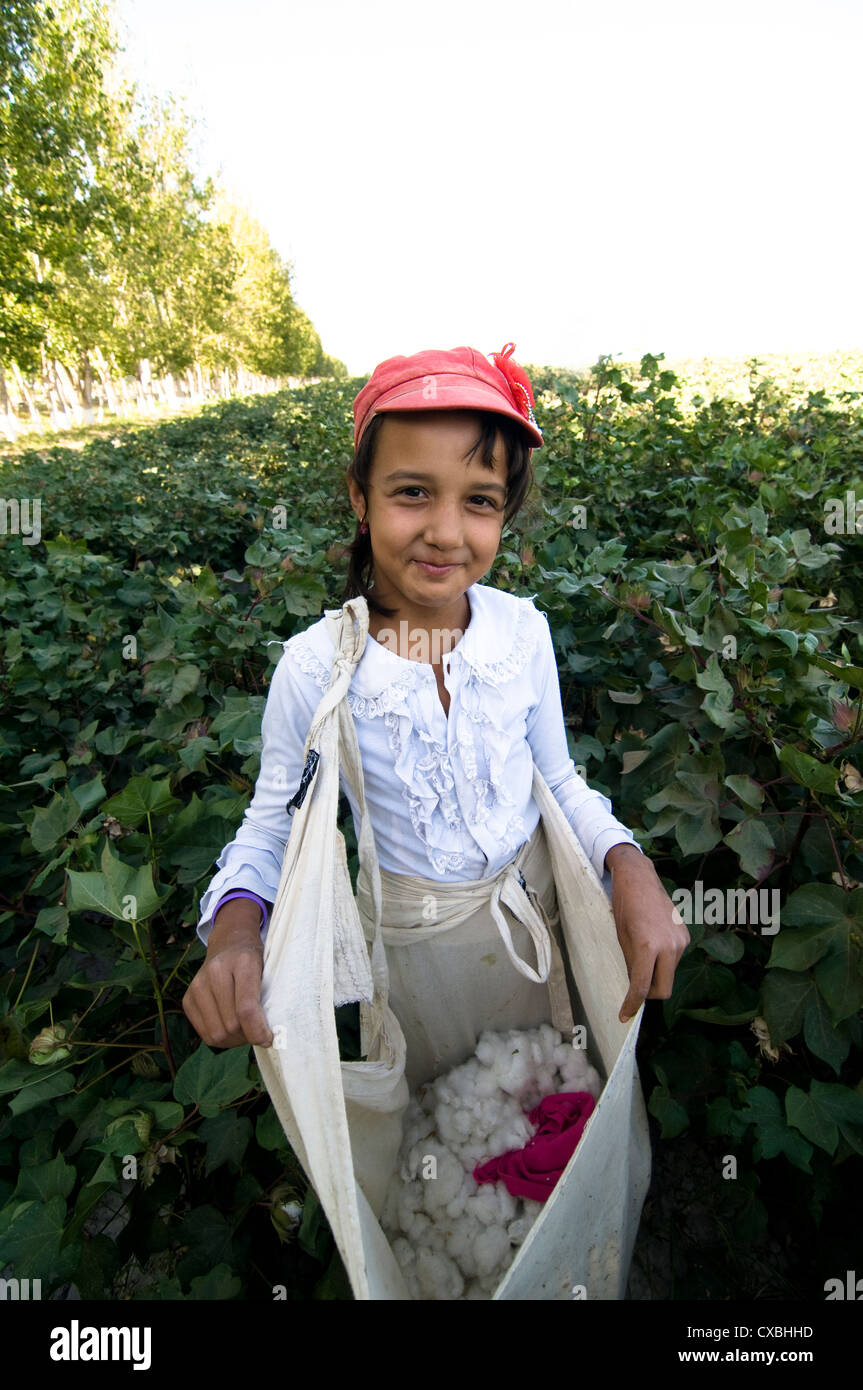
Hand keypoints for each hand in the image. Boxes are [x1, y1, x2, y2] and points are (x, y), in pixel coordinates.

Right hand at [183, 910, 273, 1048]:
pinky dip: (220, 1038)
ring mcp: (198, 985)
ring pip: (217, 1034)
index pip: (247, 1009)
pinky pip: (205, 1034)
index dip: (258, 1031)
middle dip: (247, 1035)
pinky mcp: (187, 999)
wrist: (230, 943)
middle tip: (257, 1030)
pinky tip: (230, 1028)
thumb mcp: (269, 970)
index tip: (268, 1039)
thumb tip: (267, 1039)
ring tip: (244, 1030)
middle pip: (232, 1025)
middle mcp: (215, 972)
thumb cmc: (254, 962)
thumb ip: (270, 999)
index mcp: (243, 962)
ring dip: (234, 1040)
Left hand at [604, 844, 688, 1022]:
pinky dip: (663, 959)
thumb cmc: (624, 906)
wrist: (640, 878)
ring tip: (642, 952)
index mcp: (648, 946)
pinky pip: (674, 958)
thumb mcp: (621, 937)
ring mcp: (681, 941)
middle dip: (650, 995)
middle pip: (664, 989)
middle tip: (636, 990)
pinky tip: (653, 941)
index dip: (632, 1004)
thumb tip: (636, 986)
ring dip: (656, 973)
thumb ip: (631, 964)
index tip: (625, 1015)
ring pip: (669, 973)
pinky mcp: (686, 936)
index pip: (642, 987)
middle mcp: (669, 946)